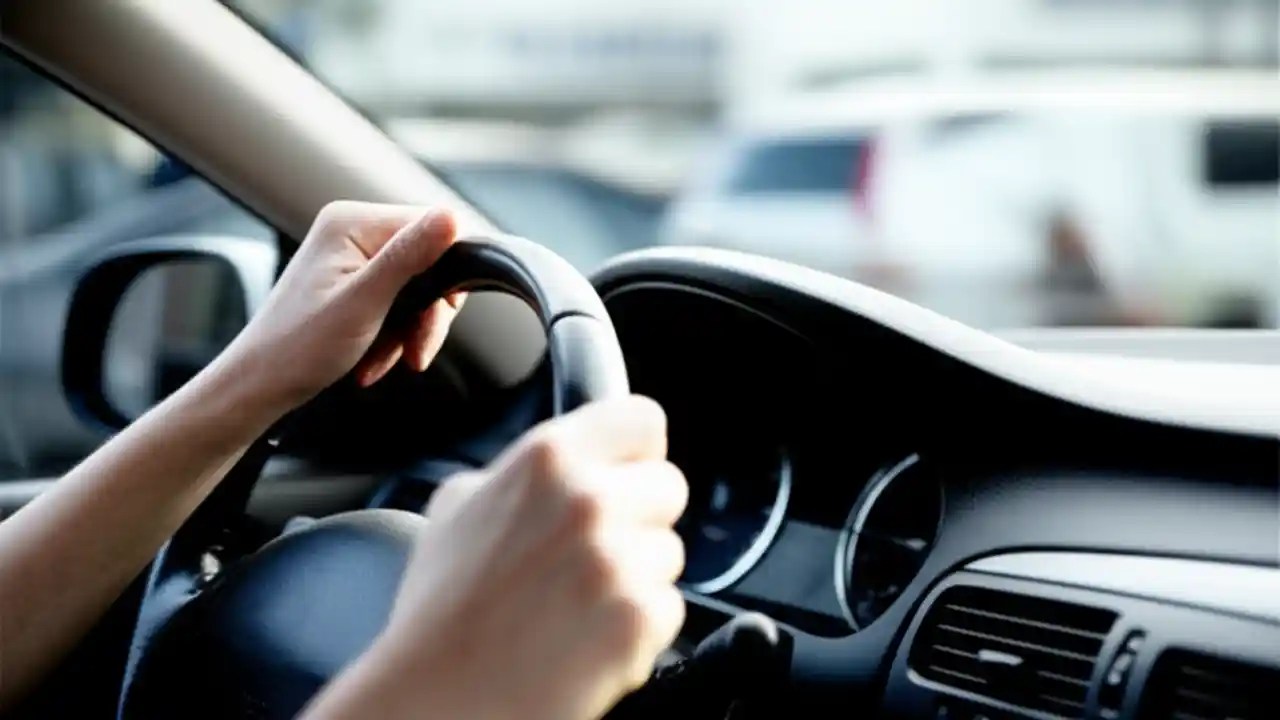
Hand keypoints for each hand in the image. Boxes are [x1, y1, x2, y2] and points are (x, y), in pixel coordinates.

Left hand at [224, 201, 462, 414]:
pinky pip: (397, 302)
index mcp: (351, 222)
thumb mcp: (364, 302)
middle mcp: (351, 231)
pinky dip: (394, 334)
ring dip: (410, 330)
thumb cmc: (299, 347)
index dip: (447, 272)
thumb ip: (408, 257)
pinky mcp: (352, 282)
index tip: (442, 313)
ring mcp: (351, 257)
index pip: (431, 226)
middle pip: (427, 260)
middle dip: (427, 312)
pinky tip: (375, 359)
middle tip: (416, 349)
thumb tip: (452, 217)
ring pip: (416, 287)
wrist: (261, 384)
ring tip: (390, 358)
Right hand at [302, 396, 688, 719]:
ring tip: (577, 604)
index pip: (643, 420)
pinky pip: (668, 608)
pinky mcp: (638, 619)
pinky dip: (637, 629)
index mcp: (547, 458)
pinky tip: (586, 638)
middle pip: (668, 486)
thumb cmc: (440, 609)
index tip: (625, 474)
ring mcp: (618, 560)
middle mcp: (588, 500)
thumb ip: (520, 469)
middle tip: (594, 553)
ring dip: (638, 577)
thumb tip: (567, 459)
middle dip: (640, 518)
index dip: (636, 452)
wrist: (437, 699)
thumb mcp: (459, 506)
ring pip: (670, 552)